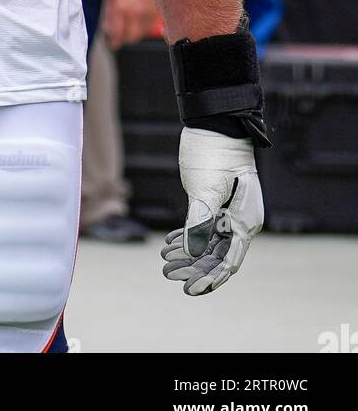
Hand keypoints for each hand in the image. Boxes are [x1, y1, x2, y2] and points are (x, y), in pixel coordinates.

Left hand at [102, 0, 158, 49]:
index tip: (112, 44)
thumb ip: (111, 15)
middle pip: (130, 37)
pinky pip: (150, 27)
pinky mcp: (158, 12)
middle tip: (119, 37)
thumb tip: (109, 30)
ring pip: (142, 33)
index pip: (118, 34)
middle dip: (124, 39)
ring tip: (129, 27)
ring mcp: (149, 13)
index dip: (114, 42)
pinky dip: (144, 28)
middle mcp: (137, 13)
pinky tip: (140, 22)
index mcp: (122, 9)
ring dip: (134, 34)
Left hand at [161, 127, 262, 294]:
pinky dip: (187, 235)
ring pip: (208, 242)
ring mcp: (230, 211)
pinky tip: (170, 243)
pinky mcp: (217, 201)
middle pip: (218, 255)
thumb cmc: (214, 152)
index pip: (229, 260)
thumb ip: (200, 221)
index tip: (189, 289)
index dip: (210, 278)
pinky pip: (204, 226)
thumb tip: (193, 252)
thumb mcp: (206, 188)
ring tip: (164, 260)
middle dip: (193, 267)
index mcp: (245, 220)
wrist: (214, 121)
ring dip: (187, 253)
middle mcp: (241, 220)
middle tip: (167, 273)